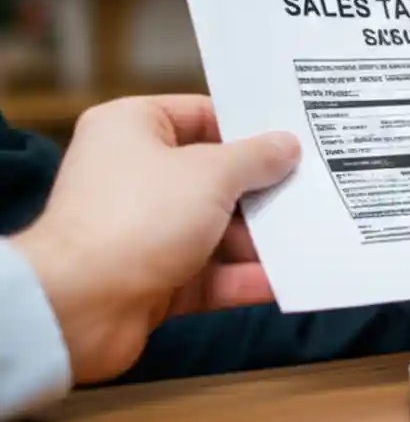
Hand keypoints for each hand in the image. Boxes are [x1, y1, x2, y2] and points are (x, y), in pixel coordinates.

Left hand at [11, 95, 299, 383]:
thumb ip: (256, 158)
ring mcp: (146, 230)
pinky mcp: (156, 279)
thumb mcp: (211, 174)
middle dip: (265, 190)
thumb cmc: (140, 217)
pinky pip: (211, 274)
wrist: (79, 306)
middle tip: (318, 188)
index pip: (202, 115)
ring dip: (262, 239)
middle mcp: (136, 175)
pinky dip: (245, 278)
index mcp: (133, 129)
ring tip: (314, 235)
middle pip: (216, 177)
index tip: (298, 138)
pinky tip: (289, 278)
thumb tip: (287, 145)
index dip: (249, 127)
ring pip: (217, 229)